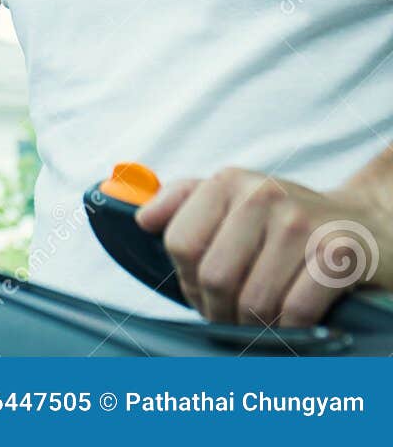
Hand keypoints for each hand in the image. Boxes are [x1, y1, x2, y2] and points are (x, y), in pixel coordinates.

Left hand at [135, 166, 391, 326]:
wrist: (368, 227)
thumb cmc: (290, 222)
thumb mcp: (236, 199)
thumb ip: (183, 201)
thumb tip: (142, 217)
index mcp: (229, 182)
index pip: (180, 242)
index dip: (187, 278)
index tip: (200, 291)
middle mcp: (263, 195)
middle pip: (214, 276)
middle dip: (218, 309)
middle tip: (229, 318)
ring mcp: (302, 223)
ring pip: (253, 299)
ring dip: (253, 324)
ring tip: (258, 323)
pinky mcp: (338, 254)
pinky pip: (294, 311)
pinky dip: (290, 329)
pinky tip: (291, 323)